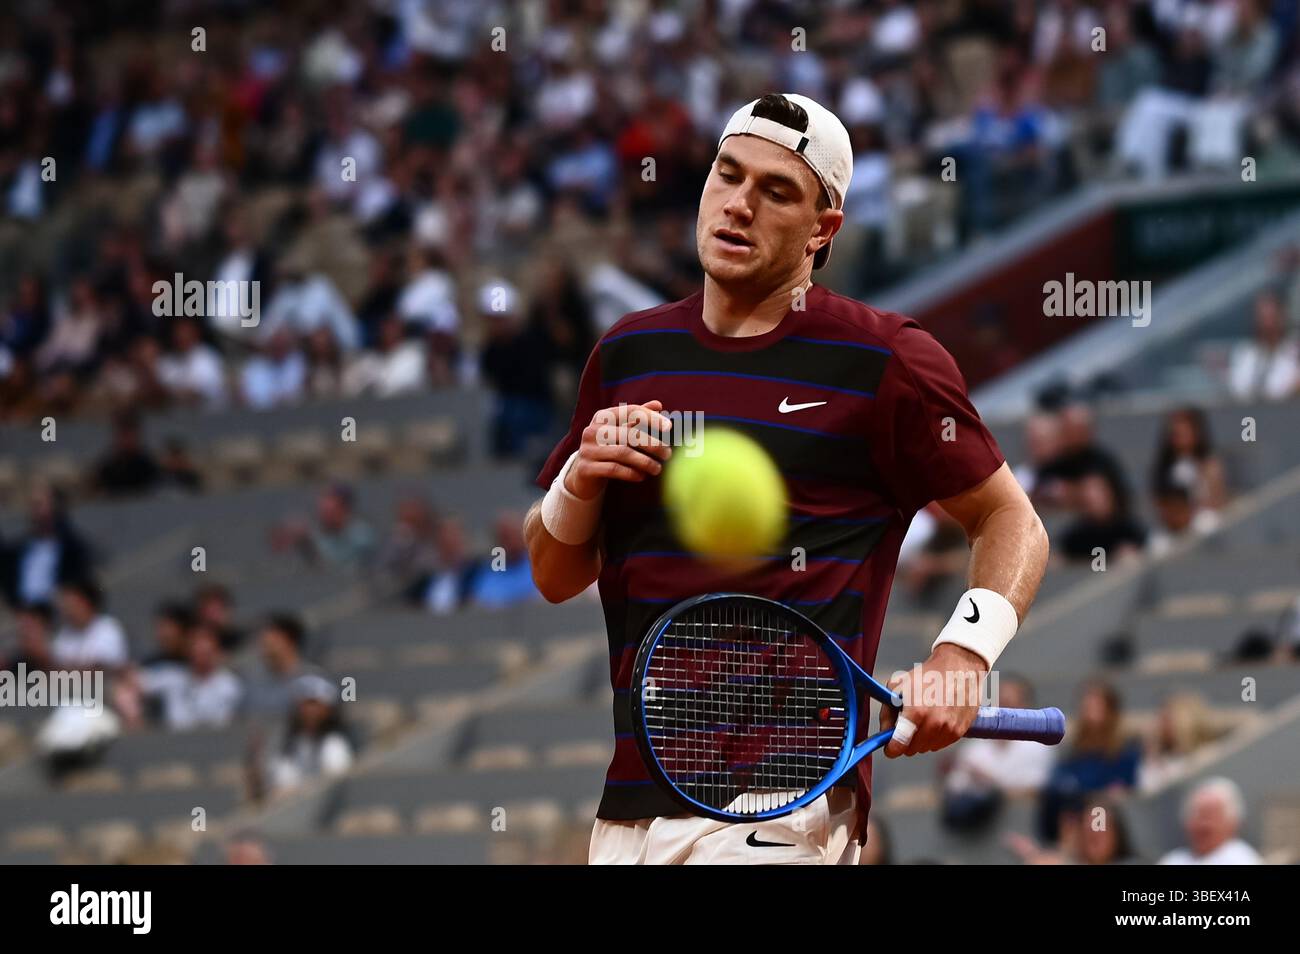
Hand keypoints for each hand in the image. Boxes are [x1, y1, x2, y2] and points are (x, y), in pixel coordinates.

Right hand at [566, 400, 672, 498]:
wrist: (582, 474)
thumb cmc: (607, 448)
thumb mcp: (620, 431)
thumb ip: (637, 417)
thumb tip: (659, 404)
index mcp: (602, 417)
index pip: (630, 411)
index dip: (651, 418)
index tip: (669, 427)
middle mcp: (592, 430)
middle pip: (629, 434)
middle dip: (653, 444)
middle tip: (667, 454)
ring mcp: (587, 449)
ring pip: (623, 453)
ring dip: (645, 462)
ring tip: (658, 469)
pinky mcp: (586, 468)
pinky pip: (613, 469)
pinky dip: (631, 473)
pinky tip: (642, 476)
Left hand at [880, 643, 987, 757]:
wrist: (959, 667)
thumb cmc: (927, 675)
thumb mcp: (898, 685)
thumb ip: (887, 711)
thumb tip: (884, 732)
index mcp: (916, 712)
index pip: (898, 745)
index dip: (891, 749)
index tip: (889, 747)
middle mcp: (934, 724)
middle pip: (911, 749)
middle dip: (905, 740)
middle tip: (906, 724)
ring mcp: (948, 729)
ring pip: (925, 748)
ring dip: (920, 739)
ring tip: (923, 718)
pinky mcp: (959, 731)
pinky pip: (940, 744)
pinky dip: (934, 737)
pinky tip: (935, 720)